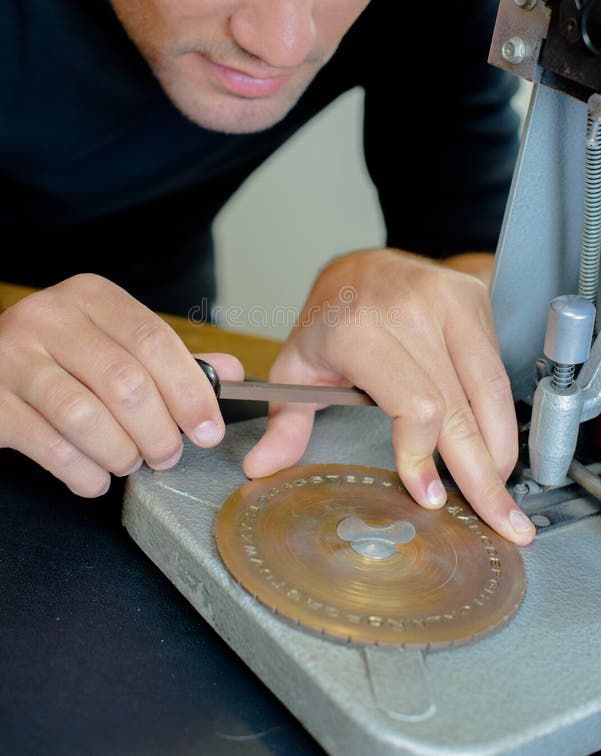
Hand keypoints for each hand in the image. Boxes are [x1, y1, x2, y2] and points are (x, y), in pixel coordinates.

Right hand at [0, 274, 242, 495]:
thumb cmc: (61, 356)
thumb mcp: (112, 340)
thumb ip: (169, 355)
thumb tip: (231, 372)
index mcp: (90, 296)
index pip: (154, 341)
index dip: (190, 392)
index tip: (209, 429)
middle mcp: (49, 318)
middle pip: (127, 384)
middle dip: (159, 432)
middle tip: (168, 455)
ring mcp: (14, 359)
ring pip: (88, 419)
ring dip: (122, 454)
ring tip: (131, 462)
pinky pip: (53, 449)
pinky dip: (85, 474)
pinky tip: (96, 477)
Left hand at [243, 248, 534, 545]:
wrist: (364, 263)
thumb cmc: (331, 318)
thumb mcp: (297, 367)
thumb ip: (285, 421)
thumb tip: (262, 466)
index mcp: (360, 330)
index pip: (415, 406)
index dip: (426, 457)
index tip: (429, 496)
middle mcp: (409, 312)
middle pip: (460, 410)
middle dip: (482, 476)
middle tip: (500, 522)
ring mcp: (448, 302)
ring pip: (489, 394)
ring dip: (500, 452)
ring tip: (502, 497)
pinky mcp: (473, 301)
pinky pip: (497, 372)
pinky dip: (501, 418)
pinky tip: (498, 452)